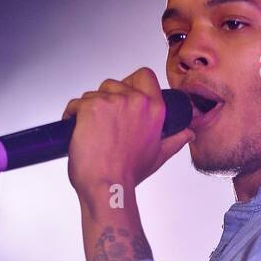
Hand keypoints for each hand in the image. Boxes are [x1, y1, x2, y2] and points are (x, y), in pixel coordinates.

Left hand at [62, 66, 194, 198]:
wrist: (107, 186)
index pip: (144, 75)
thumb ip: (176, 140)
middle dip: (105, 100)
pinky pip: (76, 103)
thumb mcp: (159, 155)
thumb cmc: (129, 173)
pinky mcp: (91, 106)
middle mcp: (136, 101)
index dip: (131, 82)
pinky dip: (72, 115)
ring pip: (93, 94)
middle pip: (113, 83)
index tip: (123, 96)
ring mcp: (112, 102)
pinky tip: (77, 131)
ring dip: (89, 109)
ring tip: (90, 132)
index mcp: (155, 109)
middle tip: (104, 124)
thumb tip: (188, 134)